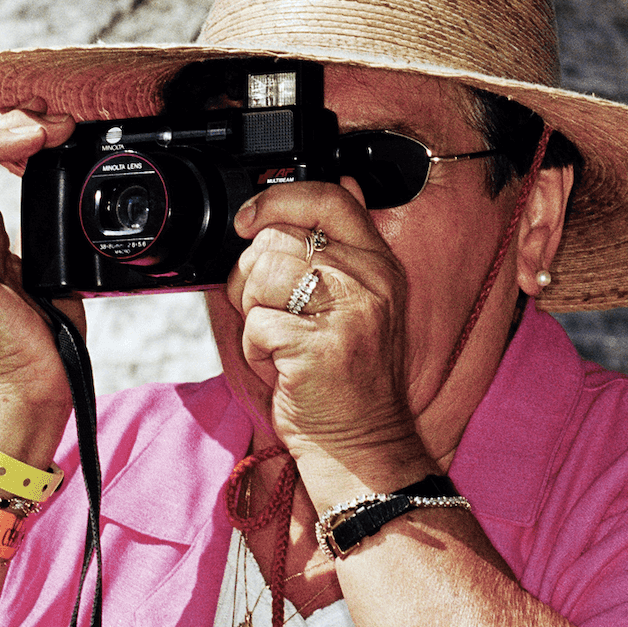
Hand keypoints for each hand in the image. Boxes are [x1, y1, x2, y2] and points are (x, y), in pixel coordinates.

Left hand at [226, 180, 423, 482]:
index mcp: (379, 264)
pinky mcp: (320, 348)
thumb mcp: (363, 300)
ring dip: (252, 311)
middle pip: (278, 239)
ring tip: (276, 337)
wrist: (363, 445)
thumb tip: (342, 181)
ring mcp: (347, 315)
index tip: (248, 219)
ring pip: (262, 276)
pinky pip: (257, 324)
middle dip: (252, 274)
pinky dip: (254, 349)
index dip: (277, 199)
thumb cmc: (351, 378)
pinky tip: (278, 364)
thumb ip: (348, 244)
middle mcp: (369, 283)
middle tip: (268, 308)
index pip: (329, 198)